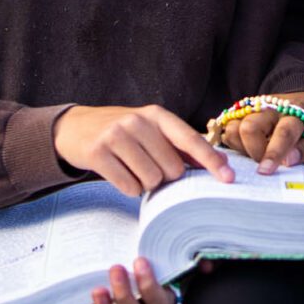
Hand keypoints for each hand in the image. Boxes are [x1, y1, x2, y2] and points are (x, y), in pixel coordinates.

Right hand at [53, 104, 232, 196]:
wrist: (75, 127)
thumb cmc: (121, 131)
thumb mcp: (149, 129)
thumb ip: (178, 145)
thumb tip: (215, 164)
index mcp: (156, 114)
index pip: (190, 140)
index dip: (211, 161)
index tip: (228, 178)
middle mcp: (138, 121)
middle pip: (172, 168)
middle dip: (164, 176)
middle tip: (148, 165)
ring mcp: (116, 135)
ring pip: (151, 180)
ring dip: (145, 183)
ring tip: (132, 168)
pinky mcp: (98, 153)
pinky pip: (128, 187)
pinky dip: (129, 188)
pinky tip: (119, 174)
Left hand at [81, 257, 175, 303]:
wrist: (143, 276)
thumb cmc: (153, 266)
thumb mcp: (159, 262)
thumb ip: (156, 255)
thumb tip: (156, 237)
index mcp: (164, 303)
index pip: (158, 301)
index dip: (148, 283)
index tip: (139, 260)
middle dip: (123, 294)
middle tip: (115, 268)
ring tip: (98, 290)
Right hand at [211, 92, 303, 173]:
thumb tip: (287, 162)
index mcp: (297, 112)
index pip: (283, 132)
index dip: (274, 153)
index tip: (265, 171)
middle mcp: (271, 108)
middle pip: (250, 127)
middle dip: (253, 151)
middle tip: (265, 164)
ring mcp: (255, 110)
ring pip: (234, 127)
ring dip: (241, 147)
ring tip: (257, 155)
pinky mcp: (244, 114)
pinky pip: (228, 128)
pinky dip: (233, 143)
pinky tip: (247, 150)